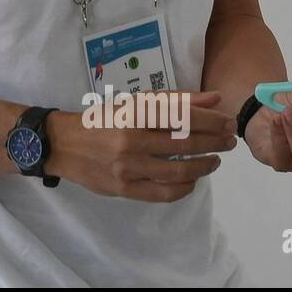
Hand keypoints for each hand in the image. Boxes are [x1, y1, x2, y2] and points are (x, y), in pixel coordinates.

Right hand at [47, 90, 238, 202]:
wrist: (62, 144)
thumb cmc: (101, 120)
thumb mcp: (133, 103)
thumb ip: (173, 100)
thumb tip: (214, 98)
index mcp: (133, 113)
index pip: (182, 116)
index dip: (212, 121)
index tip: (228, 122)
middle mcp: (131, 139)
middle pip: (185, 143)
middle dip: (215, 142)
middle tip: (229, 141)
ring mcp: (128, 167)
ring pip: (179, 170)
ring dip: (204, 165)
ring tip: (215, 160)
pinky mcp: (124, 188)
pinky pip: (164, 193)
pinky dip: (184, 187)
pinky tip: (192, 180)